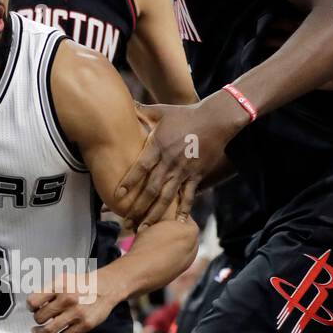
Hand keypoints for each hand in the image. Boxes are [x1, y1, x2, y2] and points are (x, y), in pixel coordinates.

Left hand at [29, 274, 116, 332]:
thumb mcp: (64, 280)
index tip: (32, 308)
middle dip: (37, 319)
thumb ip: (49, 290)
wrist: (106, 288)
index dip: (30, 306)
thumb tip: (34, 305)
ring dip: (39, 332)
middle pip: (40, 316)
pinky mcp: (83, 325)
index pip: (35, 301)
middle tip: (39, 319)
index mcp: (60, 287)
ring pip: (49, 329)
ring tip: (36, 331)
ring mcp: (76, 314)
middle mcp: (67, 299)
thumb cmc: (83, 284)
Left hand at [114, 94, 242, 227]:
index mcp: (158, 146)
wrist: (215, 119)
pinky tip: (178, 224)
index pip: (141, 167)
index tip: (117, 195)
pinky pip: (188, 196)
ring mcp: (184, 170)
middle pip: (151, 189)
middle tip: (125, 222)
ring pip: (167, 197)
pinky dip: (184, 210)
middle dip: (138, 207)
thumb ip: (141, 112)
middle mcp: (170, 161)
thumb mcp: (161, 110)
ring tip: (144, 229)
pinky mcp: (196, 175)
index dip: (129, 181)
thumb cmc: (185, 115)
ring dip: (155, 214)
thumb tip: (123, 103)